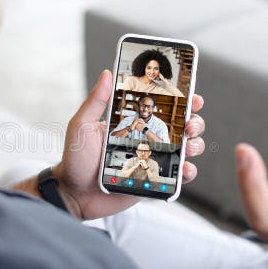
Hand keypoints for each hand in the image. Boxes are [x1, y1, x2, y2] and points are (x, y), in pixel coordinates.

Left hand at [54, 70, 205, 220]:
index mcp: (131, 123)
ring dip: (194, 144)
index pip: (161, 108)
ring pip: (184, 150)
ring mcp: (151, 160)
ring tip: (189, 145)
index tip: (191, 96)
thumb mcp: (81, 125)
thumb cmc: (75, 160)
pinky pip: (177, 176)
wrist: (73, 194)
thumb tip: (107, 74)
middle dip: (193, 122)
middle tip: (190, 124)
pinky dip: (187, 172)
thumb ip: (95, 101)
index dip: (181, 101)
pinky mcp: (153, 179)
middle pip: (180, 127)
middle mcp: (145, 140)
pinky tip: (184, 168)